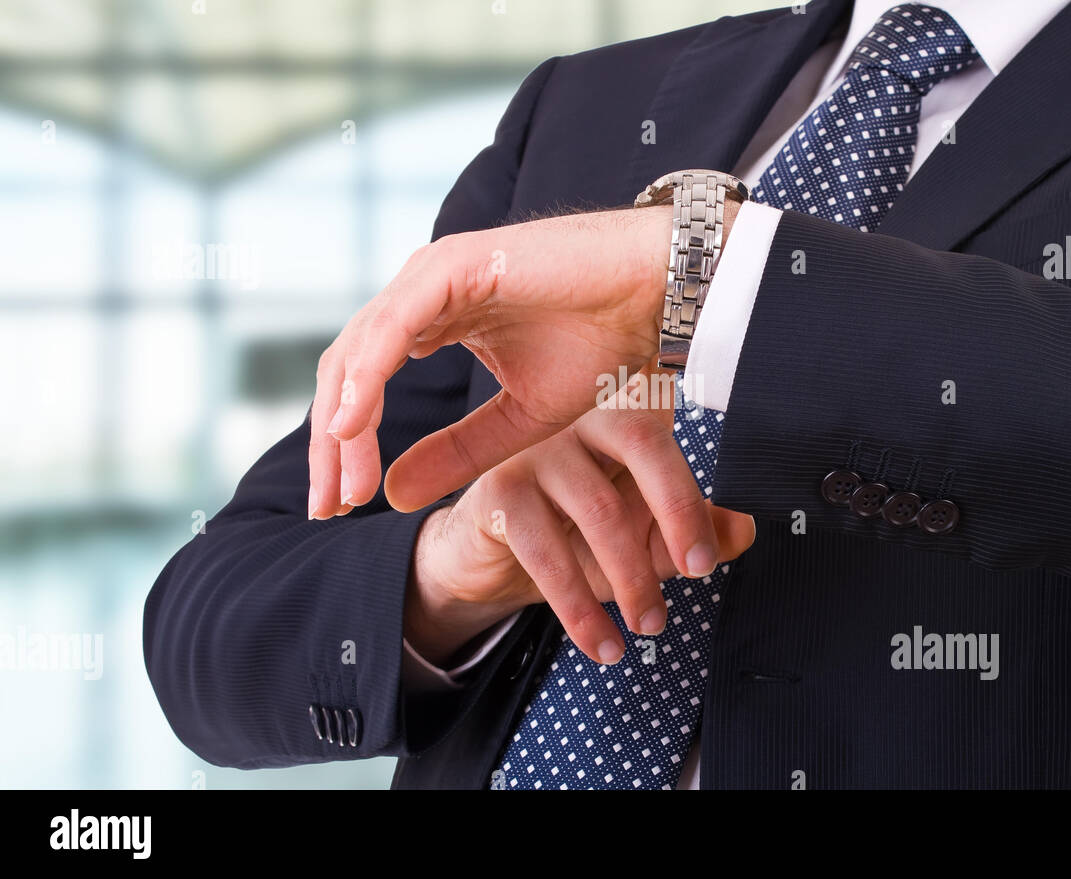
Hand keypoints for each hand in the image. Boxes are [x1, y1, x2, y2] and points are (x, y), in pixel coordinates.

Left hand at [306, 203, 691, 518]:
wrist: (657, 294)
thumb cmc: (603, 343)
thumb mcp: (519, 421)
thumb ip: (457, 452)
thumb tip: (389, 495)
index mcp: (433, 321)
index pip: (364, 386)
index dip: (348, 447)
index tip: (344, 503)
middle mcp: (422, 295)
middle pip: (346, 372)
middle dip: (333, 445)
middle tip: (330, 506)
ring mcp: (433, 276)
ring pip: (359, 351)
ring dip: (343, 421)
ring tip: (342, 482)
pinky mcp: (453, 265)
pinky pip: (393, 327)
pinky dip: (367, 377)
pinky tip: (353, 424)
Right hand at [404, 370, 755, 665]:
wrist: (492, 562)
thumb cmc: (576, 535)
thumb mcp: (644, 537)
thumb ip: (694, 531)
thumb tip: (744, 530)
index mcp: (623, 414)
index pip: (673, 438)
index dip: (692, 495)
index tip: (705, 560)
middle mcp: (579, 415)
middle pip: (643, 445)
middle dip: (676, 523)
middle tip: (693, 582)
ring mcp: (535, 447)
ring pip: (600, 508)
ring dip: (631, 578)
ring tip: (648, 626)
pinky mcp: (498, 490)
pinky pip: (547, 550)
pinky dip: (578, 608)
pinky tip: (599, 642)